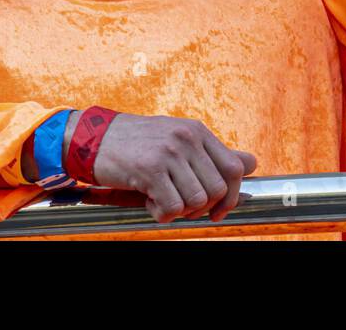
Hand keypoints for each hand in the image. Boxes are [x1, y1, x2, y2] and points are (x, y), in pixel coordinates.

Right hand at [88, 113, 257, 223]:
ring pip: (196, 201)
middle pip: (217, 189)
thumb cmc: (138, 142)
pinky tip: (149, 201)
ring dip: (179, 210)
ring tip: (161, 199)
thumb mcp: (179, 139)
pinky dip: (161, 214)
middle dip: (202, 208)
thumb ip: (214, 154)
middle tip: (180, 204)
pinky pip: (171, 208)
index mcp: (198, 131)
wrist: (93, 137)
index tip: (219, 211)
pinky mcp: (150, 170)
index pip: (235, 168)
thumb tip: (252, 163)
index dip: (232, 196)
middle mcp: (188, 139)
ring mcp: (170, 153)